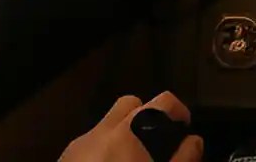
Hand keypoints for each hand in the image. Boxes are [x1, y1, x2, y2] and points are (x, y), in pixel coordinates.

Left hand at [59, 92, 202, 161]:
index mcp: (128, 135)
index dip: (179, 110)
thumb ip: (183, 158)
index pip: (162, 101)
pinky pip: (88, 146)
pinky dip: (102, 153)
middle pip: (128, 103)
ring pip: (105, 126)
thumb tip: (194, 140)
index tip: (184, 128)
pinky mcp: (62, 160)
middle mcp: (99, 133)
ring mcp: (75, 148)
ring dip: (123, 136)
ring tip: (131, 161)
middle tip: (156, 142)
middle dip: (145, 116)